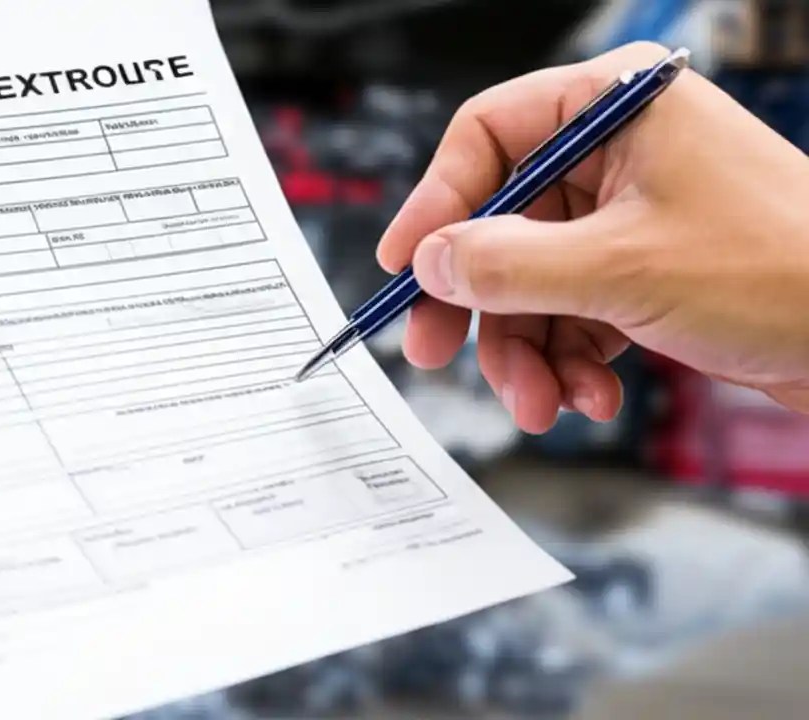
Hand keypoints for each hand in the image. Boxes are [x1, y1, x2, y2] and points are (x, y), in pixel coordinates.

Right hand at [378, 42, 808, 433]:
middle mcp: (620, 150)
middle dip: (480, 303)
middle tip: (436, 352)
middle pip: (502, 221)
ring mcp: (634, 211)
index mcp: (616, 106)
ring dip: (528, 349)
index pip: (487, 135)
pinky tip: (588, 397)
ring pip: (534, 278)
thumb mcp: (620, 270)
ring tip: (541, 403)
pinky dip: (570, 359)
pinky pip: (574, 308)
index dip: (435, 203)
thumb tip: (429, 261)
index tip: (404, 267)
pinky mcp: (648, 266)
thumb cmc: (785, 272)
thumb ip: (507, 264)